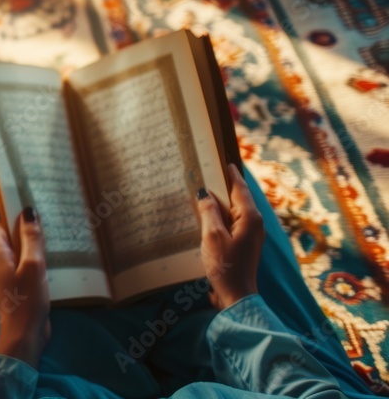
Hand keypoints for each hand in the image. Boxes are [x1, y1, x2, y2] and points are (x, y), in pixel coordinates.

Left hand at [0, 207, 50, 366]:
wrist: (23, 336)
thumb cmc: (27, 300)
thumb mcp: (34, 265)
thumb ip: (31, 237)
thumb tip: (27, 211)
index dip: (12, 216)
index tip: (32, 214)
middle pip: (5, 235)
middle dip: (23, 230)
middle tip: (46, 227)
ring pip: (13, 250)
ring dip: (29, 247)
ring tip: (50, 243)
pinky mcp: (9, 284)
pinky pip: (17, 264)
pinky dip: (29, 261)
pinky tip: (47, 263)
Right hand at [197, 163, 264, 309]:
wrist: (236, 296)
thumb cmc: (225, 265)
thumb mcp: (212, 236)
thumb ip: (209, 212)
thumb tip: (204, 193)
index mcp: (250, 217)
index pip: (240, 188)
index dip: (230, 174)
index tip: (223, 161)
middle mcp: (254, 223)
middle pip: (238, 198)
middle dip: (223, 186)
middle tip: (208, 173)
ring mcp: (251, 234)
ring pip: (234, 211)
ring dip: (220, 202)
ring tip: (204, 192)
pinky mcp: (244, 244)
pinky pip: (232, 222)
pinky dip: (221, 216)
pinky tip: (207, 217)